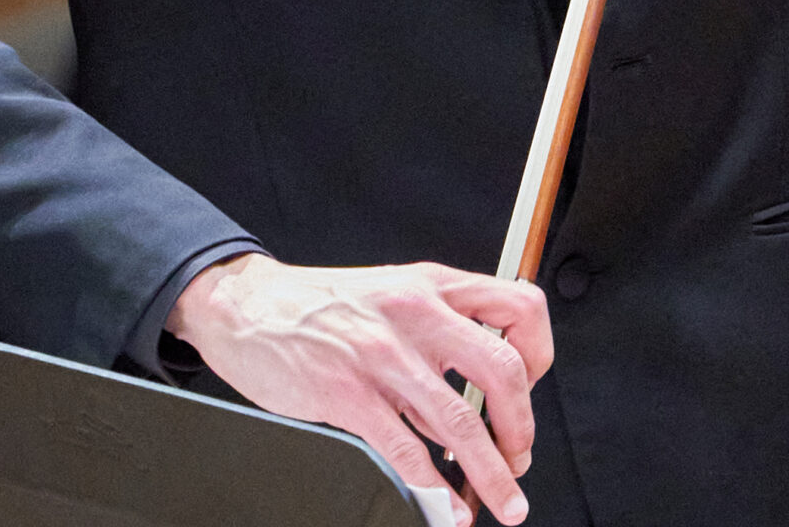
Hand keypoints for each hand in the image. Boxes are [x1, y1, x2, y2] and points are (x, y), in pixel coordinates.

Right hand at [166, 252, 551, 526]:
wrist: (248, 305)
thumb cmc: (321, 304)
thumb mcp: (393, 291)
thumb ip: (440, 325)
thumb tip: (483, 384)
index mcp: (433, 284)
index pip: (520, 306)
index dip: (540, 355)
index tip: (531, 391)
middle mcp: (416, 311)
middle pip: (504, 369)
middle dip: (521, 429)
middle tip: (518, 459)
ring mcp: (383, 353)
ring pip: (460, 420)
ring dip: (491, 474)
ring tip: (503, 502)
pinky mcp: (348, 393)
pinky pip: (407, 449)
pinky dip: (434, 489)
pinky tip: (443, 505)